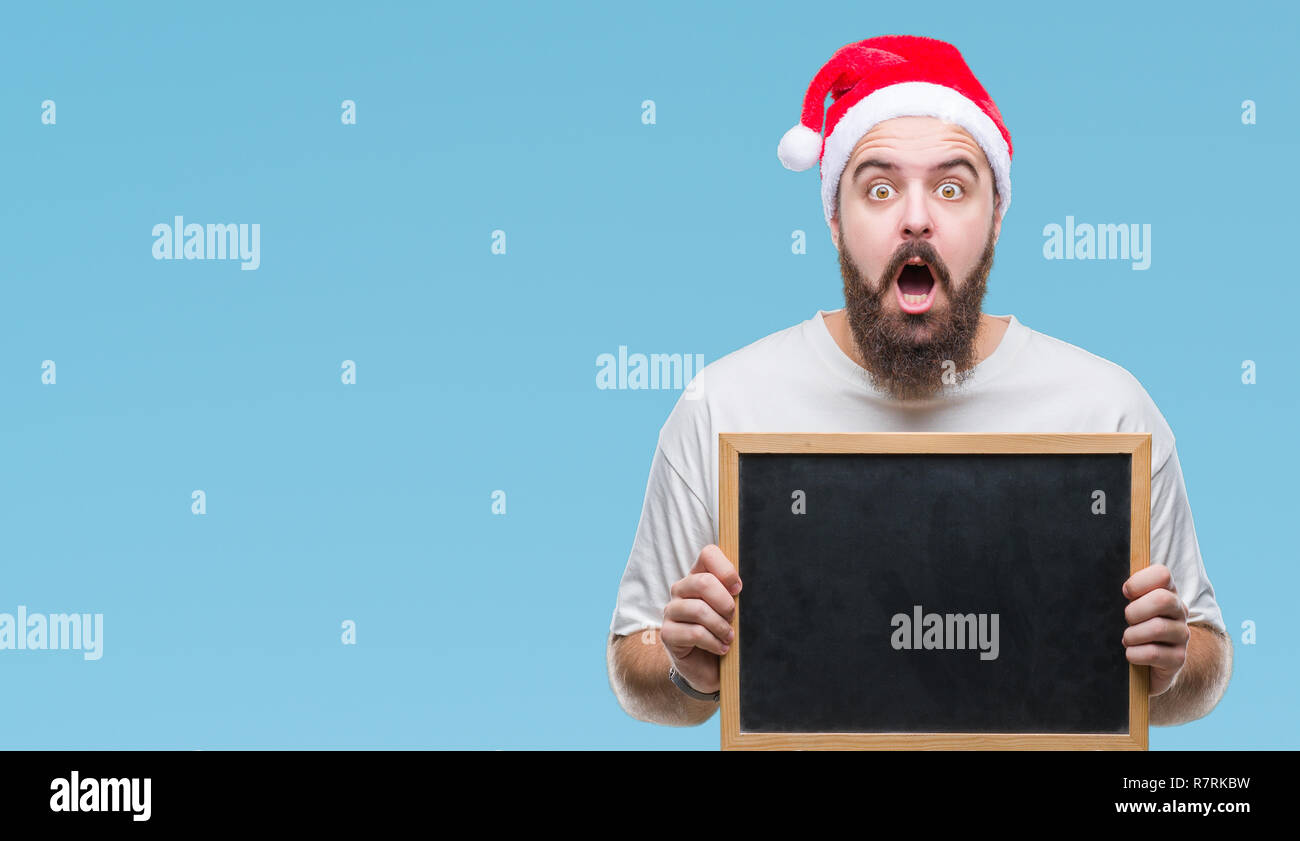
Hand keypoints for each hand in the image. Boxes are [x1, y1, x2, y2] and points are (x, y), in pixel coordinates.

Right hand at [660, 544, 741, 695]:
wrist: (708, 669)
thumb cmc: (723, 634)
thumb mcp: (733, 612)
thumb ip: (736, 595)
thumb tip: (748, 585)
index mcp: (699, 577)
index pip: (708, 554)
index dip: (726, 569)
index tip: (739, 590)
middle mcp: (681, 590)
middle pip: (703, 582)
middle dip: (725, 603)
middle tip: (733, 618)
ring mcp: (671, 611)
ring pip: (699, 609)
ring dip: (721, 626)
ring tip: (729, 637)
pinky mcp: (668, 634)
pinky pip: (694, 633)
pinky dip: (713, 642)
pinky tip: (722, 649)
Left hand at [1121, 564, 1189, 695]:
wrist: (1153, 663)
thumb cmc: (1135, 627)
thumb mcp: (1131, 607)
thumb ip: (1127, 594)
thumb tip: (1098, 582)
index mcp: (1168, 592)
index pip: (1162, 574)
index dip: (1139, 582)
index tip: (1125, 593)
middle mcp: (1179, 611)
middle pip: (1162, 599)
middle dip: (1135, 611)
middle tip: (1127, 620)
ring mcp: (1181, 635)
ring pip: (1157, 628)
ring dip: (1132, 635)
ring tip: (1127, 640)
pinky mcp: (1178, 658)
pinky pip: (1153, 653)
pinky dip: (1134, 654)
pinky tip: (1131, 654)